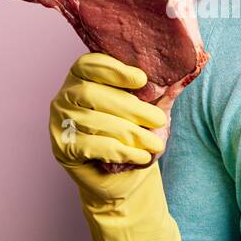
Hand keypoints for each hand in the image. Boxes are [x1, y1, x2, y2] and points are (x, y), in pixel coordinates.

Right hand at [50, 52, 167, 204]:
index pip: (89, 64)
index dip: (113, 70)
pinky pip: (91, 146)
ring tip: (155, 144)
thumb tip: (181, 81)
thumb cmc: (131, 135)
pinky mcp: (62, 148)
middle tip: (158, 120)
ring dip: (129, 133)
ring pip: (93, 122)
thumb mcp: (147, 111)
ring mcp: (59, 122)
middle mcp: (65, 96)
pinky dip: (119, 151)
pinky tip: (140, 156)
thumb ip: (159, 95)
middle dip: (130, 108)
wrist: (119, 176)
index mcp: (82, 77)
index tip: (142, 80)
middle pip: (92, 94)